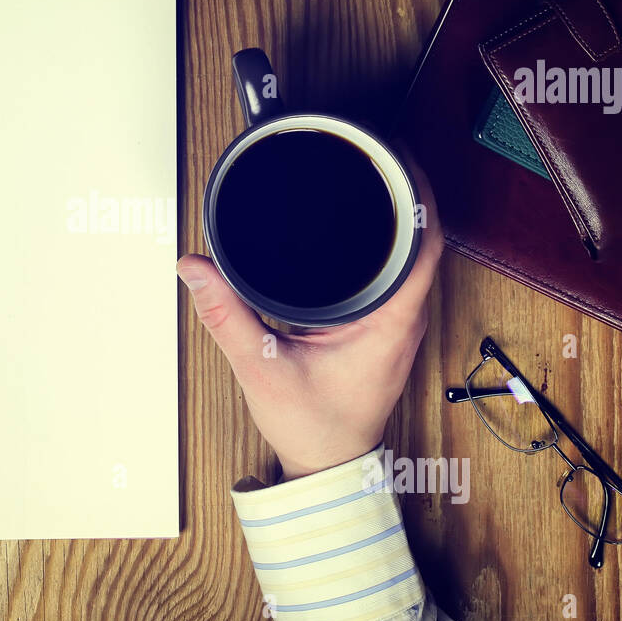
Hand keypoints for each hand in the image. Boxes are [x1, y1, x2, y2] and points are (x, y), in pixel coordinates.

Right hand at [177, 162, 443, 480]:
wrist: (328, 468)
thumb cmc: (312, 428)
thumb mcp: (262, 368)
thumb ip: (226, 316)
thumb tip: (196, 271)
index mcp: (390, 321)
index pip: (425, 240)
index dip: (417, 192)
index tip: (396, 157)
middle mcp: (405, 317)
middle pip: (424, 236)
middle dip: (405, 188)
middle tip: (375, 151)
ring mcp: (399, 322)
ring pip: (414, 253)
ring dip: (399, 214)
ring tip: (372, 174)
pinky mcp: (385, 327)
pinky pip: (398, 272)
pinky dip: (386, 241)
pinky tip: (363, 226)